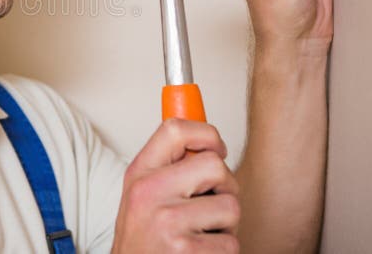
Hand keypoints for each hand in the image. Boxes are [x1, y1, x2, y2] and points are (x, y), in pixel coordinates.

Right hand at [112, 119, 239, 252]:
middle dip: (226, 186)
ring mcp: (167, 222)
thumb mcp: (142, 192)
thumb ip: (168, 166)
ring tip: (204, 231)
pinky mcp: (184, 250)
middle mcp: (149, 192)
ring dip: (227, 224)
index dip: (207, 134)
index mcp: (140, 172)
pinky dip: (223, 250)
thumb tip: (208, 141)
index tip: (217, 149)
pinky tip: (201, 251)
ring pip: (231, 207)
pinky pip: (230, 242)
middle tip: (213, 201)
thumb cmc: (142, 234)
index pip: (175, 129)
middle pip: (215, 166)